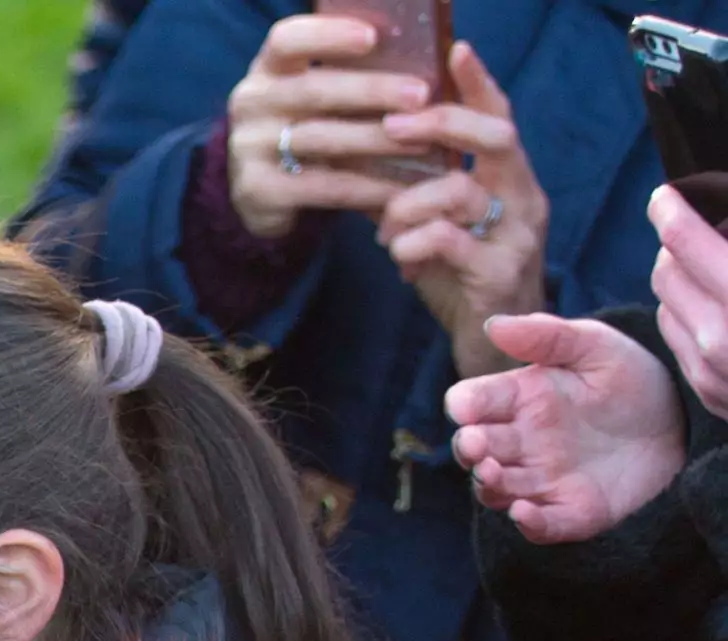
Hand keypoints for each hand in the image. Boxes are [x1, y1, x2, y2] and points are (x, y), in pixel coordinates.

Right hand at [225, 14, 433, 241]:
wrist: (265, 192)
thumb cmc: (311, 127)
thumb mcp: (321, 93)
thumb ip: (354, 71)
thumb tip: (426, 39)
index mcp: (269, 68)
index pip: (287, 39)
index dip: (327, 35)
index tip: (372, 37)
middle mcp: (252, 103)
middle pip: (313, 90)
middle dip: (371, 91)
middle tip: (421, 94)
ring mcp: (250, 148)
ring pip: (320, 139)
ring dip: (376, 139)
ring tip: (423, 141)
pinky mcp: (258, 190)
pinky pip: (323, 187)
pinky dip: (367, 187)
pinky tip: (402, 188)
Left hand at [376, 44, 548, 377]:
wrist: (494, 350)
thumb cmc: (461, 280)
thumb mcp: (434, 226)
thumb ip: (409, 190)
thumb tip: (358, 151)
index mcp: (509, 180)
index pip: (500, 117)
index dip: (478, 83)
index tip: (455, 48)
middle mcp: (524, 198)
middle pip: (494, 137)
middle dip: (439, 126)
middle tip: (391, 129)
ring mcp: (518, 235)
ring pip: (460, 191)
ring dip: (407, 203)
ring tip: (385, 229)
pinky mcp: (500, 274)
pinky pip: (448, 242)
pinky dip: (411, 243)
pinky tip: (398, 258)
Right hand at [448, 313, 684, 540]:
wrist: (678, 423)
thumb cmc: (628, 380)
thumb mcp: (596, 346)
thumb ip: (548, 336)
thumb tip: (494, 325)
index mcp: (518, 400)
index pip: (473, 402)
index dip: (463, 405)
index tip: (466, 407)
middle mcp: (519, 443)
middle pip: (474, 448)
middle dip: (469, 448)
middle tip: (475, 443)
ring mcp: (540, 480)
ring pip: (496, 488)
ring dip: (488, 484)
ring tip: (492, 472)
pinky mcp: (568, 512)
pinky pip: (540, 525)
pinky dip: (527, 523)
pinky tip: (523, 512)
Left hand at [651, 185, 727, 418]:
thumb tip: (726, 231)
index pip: (685, 243)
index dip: (671, 211)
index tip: (664, 195)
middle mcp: (722, 337)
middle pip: (665, 272)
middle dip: (675, 246)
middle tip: (695, 230)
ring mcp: (711, 372)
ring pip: (666, 306)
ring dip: (680, 281)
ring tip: (710, 268)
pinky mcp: (709, 394)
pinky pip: (678, 341)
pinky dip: (688, 317)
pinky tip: (716, 308)